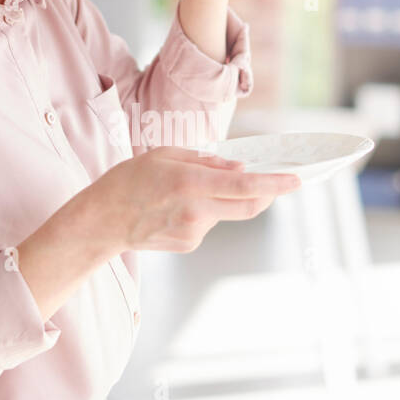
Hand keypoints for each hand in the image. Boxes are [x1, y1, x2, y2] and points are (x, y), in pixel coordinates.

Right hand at [89, 146, 300, 252]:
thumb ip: (206, 161)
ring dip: (223, 199)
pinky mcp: (190, 244)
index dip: (275, 184)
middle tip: (273, 183)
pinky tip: (176, 209)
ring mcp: (194, 232)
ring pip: (226, 213)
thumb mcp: (164, 155)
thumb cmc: (129, 181)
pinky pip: (209, 223)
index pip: (245, 186)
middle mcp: (197, 210)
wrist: (103, 221)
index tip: (296, 179)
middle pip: (249, 207)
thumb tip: (239, 169)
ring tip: (186, 191)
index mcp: (191, 182)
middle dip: (267, 195)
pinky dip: (205, 211)